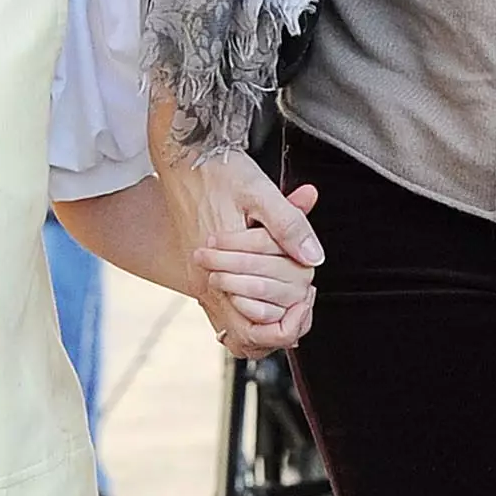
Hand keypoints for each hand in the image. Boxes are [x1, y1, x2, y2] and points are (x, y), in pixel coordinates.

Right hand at [151, 120, 322, 360]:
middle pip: (249, 338)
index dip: (292, 320)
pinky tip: (271, 291)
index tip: (309, 294)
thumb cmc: (218, 170)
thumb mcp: (259, 191)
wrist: (181, 157)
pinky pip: (227, 313)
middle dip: (283, 325)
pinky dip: (252, 311)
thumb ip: (289, 225)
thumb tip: (315, 259)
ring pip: (237, 331)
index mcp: (220, 269)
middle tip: (305, 297)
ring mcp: (201, 283)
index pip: (260, 328)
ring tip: (291, 298)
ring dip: (267, 322)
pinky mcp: (200, 276)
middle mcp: (206, 284)